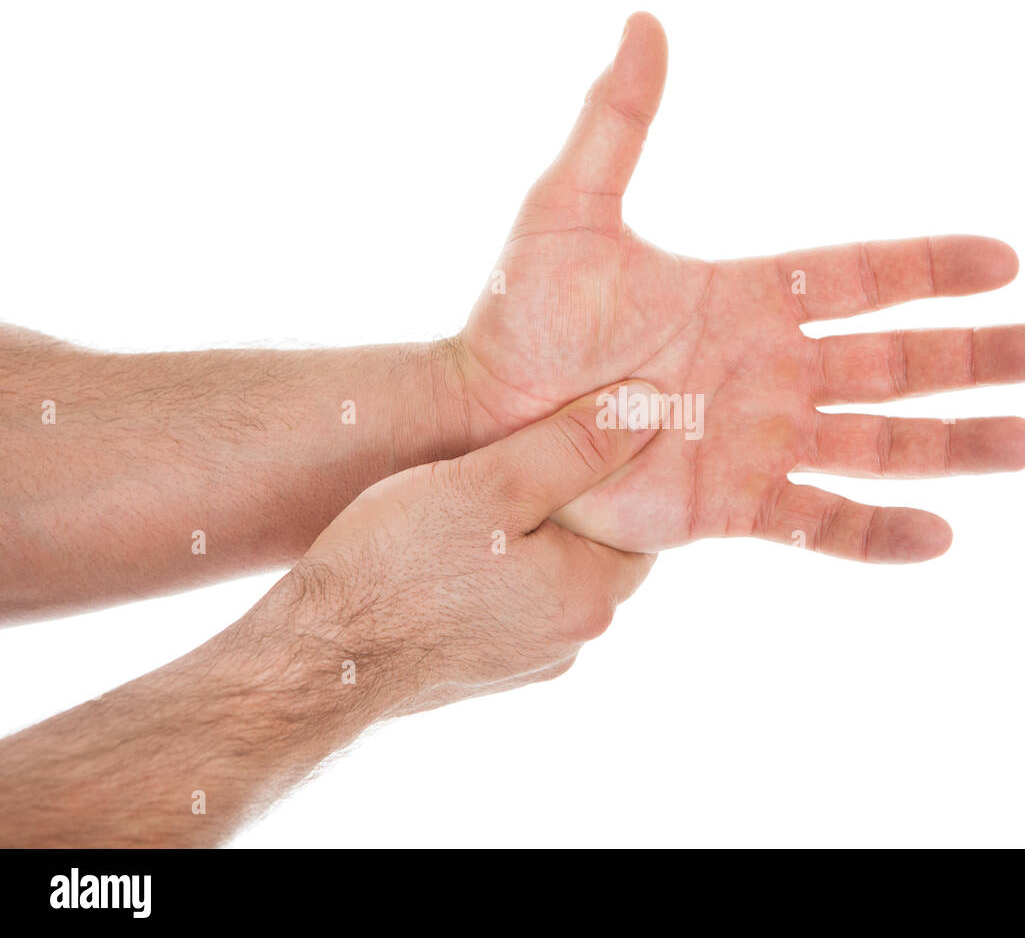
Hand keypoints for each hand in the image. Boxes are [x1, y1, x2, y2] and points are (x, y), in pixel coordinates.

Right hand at [264, 381, 659, 717]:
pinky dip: (489, 576)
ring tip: (474, 504)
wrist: (318, 656)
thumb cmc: (401, 563)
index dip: (607, 479)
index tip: (569, 443)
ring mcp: (523, 665)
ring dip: (522, 543)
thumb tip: (648, 407)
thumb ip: (573, 446)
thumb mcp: (494, 481)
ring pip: (544, 582)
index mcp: (590, 599)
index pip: (636, 528)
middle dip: (562, 510)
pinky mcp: (479, 673)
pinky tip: (445, 552)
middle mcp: (569, 644)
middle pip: (590, 555)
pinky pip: (504, 608)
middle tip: (513, 463)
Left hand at [453, 13, 1024, 562]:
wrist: (485, 419)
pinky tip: (937, 536)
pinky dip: (875, 534)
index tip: (1006, 262)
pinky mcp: (729, 506)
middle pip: (896, 363)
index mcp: (748, 298)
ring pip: (876, 444)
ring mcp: (756, 441)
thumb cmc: (517, 316)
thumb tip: (644, 23)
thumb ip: (617, 125)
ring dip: (952, 446)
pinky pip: (817, 523)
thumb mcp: (569, 210)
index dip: (932, 269)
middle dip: (974, 358)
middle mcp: (769, 371)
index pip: (862, 277)